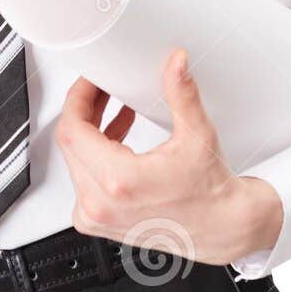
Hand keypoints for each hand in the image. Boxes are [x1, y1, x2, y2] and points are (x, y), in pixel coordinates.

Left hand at [54, 45, 284, 266]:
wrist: (221, 227)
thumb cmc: (210, 193)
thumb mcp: (197, 135)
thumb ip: (182, 94)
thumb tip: (176, 64)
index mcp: (119, 181)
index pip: (72, 129)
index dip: (78, 98)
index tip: (90, 82)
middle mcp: (100, 204)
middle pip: (69, 142)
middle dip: (84, 110)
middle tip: (103, 91)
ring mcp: (97, 216)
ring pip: (74, 160)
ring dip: (90, 132)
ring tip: (115, 111)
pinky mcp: (99, 222)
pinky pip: (82, 180)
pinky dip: (94, 156)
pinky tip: (115, 140)